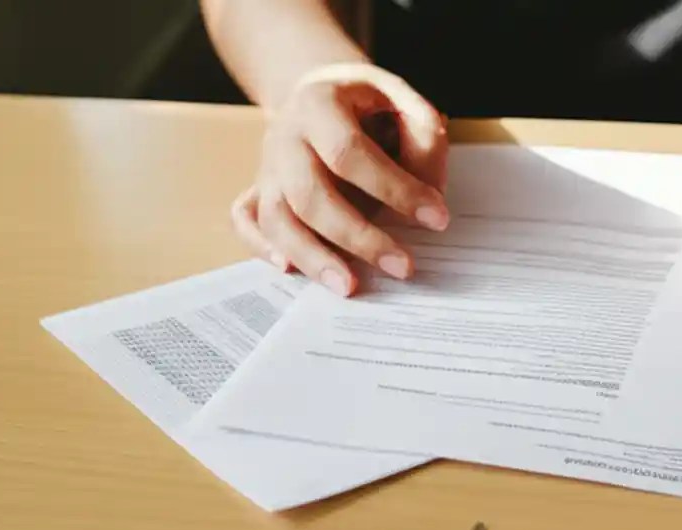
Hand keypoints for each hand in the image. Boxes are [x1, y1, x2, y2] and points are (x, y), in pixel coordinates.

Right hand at [231, 63, 448, 295]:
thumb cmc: (367, 103)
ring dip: (313, 257)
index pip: (349, 153)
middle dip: (359, 237)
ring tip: (349, 287)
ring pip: (277, 218)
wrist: (318, 90)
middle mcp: (284, 137)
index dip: (395, 188)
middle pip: (309, 195)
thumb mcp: (402, 98)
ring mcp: (268, 166)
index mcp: (317, 103)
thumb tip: (429, 191)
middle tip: (404, 267)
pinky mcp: (259, 189)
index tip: (436, 217)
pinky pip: (245, 221)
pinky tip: (290, 269)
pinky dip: (260, 246)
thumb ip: (424, 136)